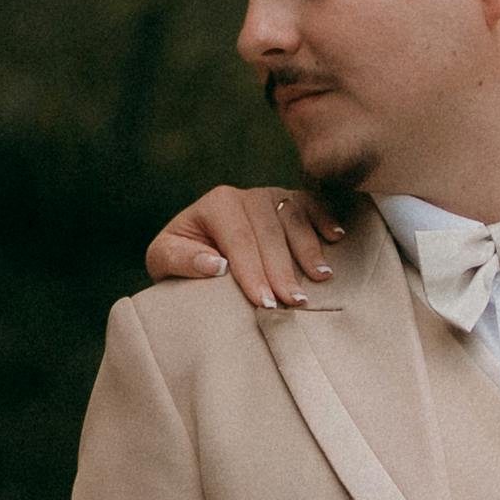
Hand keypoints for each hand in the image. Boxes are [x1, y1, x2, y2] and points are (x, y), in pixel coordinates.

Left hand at [143, 179, 333, 312]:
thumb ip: (181, 260)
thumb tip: (215, 264)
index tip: (264, 303)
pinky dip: (325, 218)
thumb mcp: (163, 260)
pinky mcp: (291, 202)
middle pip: (270, 232)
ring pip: (293, 219)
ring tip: (320, 279)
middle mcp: (246, 195)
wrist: (195, 248)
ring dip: (309, 250)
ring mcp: (272, 196)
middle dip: (282, 269)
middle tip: (294, 303)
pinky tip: (336, 238)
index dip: (252, 271)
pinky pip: (312, 204)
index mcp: (216, 204)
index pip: (239, 239)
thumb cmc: (181, 259)